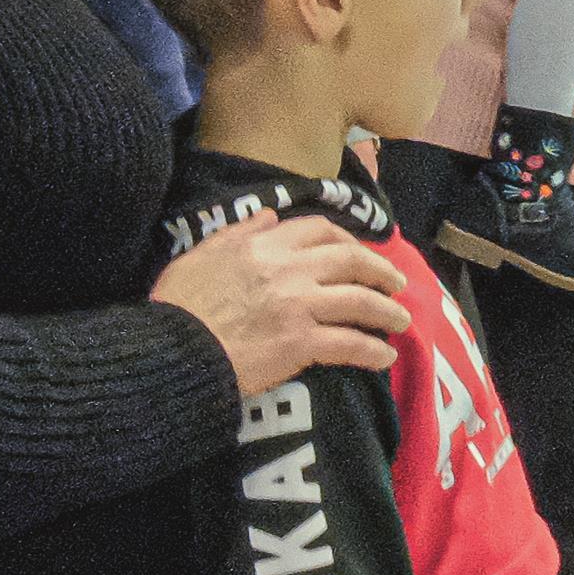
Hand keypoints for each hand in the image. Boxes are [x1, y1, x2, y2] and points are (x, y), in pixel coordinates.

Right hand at [153, 212, 414, 395]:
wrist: (171, 352)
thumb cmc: (179, 305)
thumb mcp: (200, 255)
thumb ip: (238, 233)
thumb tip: (270, 216)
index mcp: (263, 245)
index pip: (319, 230)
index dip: (347, 239)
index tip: (360, 251)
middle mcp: (288, 270)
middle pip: (351, 261)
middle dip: (381, 270)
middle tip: (398, 283)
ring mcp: (298, 306)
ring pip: (360, 302)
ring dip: (388, 311)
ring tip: (402, 320)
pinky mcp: (301, 343)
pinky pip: (349, 344)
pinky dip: (373, 351)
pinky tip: (385, 358)